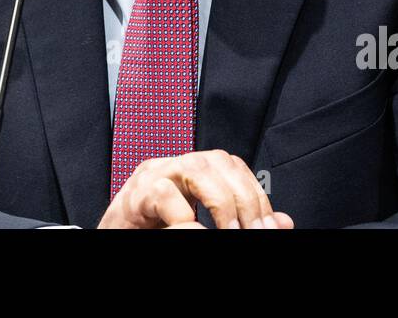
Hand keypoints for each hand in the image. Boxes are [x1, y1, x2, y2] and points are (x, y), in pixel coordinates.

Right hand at [97, 149, 294, 228]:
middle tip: (253, 233)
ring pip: (195, 167)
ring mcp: (152, 176)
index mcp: (192, 172)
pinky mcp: (133, 196)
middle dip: (244, 199)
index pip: (234, 166)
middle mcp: (173, 166)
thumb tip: (283, 223)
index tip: (269, 228)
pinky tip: (196, 233)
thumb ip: (239, 221)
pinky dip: (185, 217)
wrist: (114, 237)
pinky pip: (163, 194)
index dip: (257, 195)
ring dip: (220, 203)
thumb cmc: (155, 230)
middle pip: (219, 161)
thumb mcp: (204, 227)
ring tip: (229, 233)